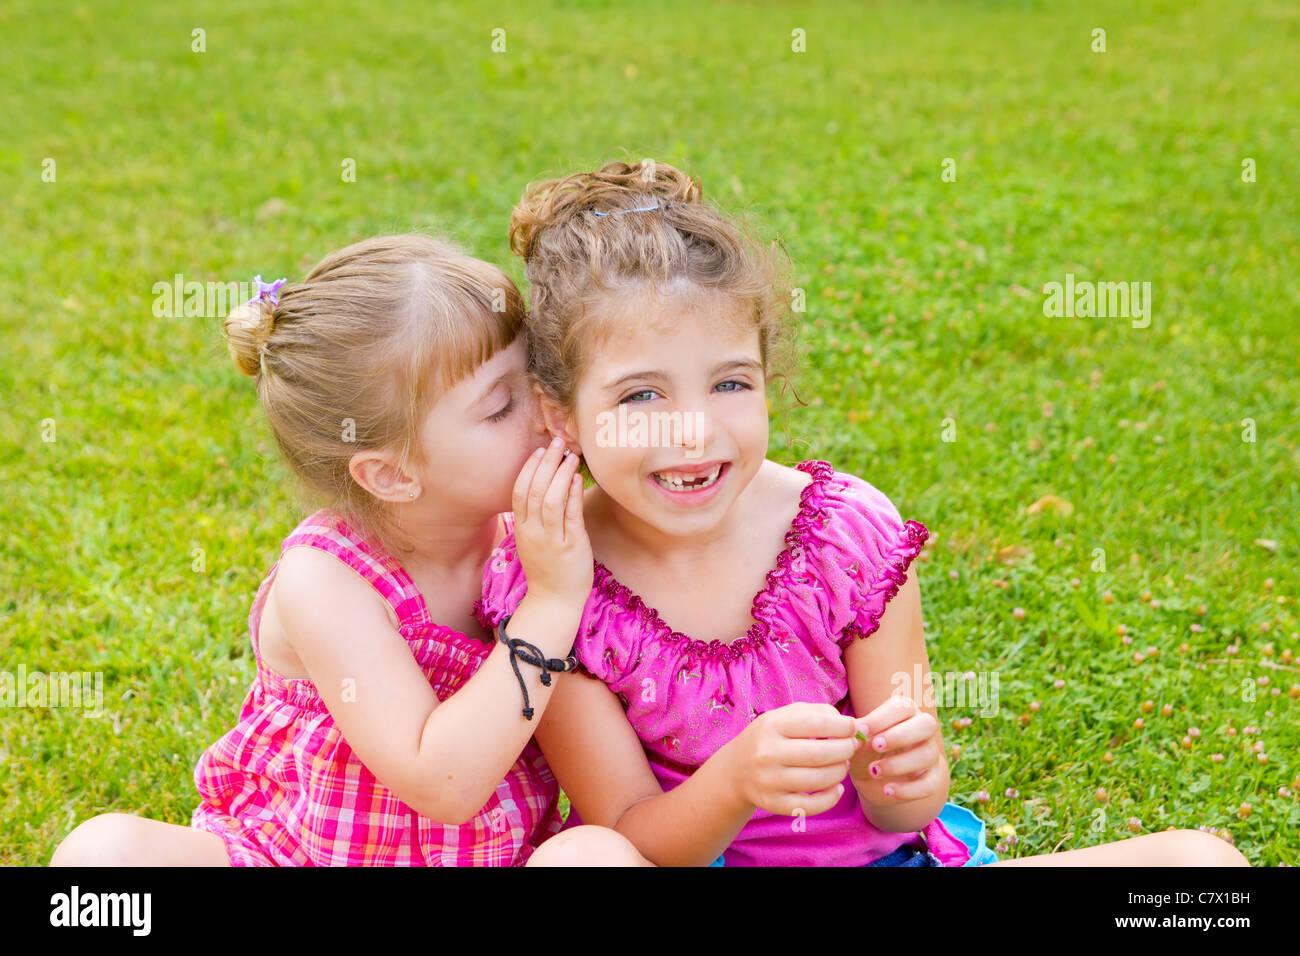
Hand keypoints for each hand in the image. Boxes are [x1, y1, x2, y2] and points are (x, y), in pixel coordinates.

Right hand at [512, 436, 591, 607]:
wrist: (554, 602)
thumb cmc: (547, 570)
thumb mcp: (533, 542)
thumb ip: (536, 518)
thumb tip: (547, 490)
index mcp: (522, 529)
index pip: (519, 492)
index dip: (528, 469)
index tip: (538, 451)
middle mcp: (534, 532)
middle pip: (535, 490)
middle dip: (545, 463)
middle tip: (556, 442)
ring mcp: (552, 539)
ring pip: (551, 500)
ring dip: (560, 474)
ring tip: (570, 455)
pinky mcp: (571, 546)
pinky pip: (571, 516)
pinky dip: (573, 494)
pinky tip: (577, 479)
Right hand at [721, 702, 857, 816]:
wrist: (736, 770)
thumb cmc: (770, 738)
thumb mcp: (785, 716)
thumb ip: (818, 713)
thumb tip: (854, 725)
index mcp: (771, 725)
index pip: (816, 723)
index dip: (842, 726)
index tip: (853, 727)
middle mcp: (767, 753)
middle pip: (820, 753)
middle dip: (845, 749)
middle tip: (851, 747)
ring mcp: (768, 780)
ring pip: (818, 780)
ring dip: (840, 772)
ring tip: (842, 765)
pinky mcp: (773, 803)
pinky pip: (810, 806)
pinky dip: (831, 798)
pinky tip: (837, 788)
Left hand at [847, 694, 944, 802]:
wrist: (875, 779)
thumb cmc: (865, 750)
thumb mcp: (858, 741)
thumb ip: (857, 735)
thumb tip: (856, 732)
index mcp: (905, 712)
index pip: (902, 707)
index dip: (881, 718)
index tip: (861, 731)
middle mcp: (923, 730)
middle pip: (927, 724)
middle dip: (900, 735)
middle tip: (875, 745)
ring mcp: (931, 754)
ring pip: (927, 755)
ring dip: (898, 764)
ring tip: (873, 770)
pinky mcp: (933, 779)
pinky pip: (929, 784)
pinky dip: (908, 790)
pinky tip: (886, 790)